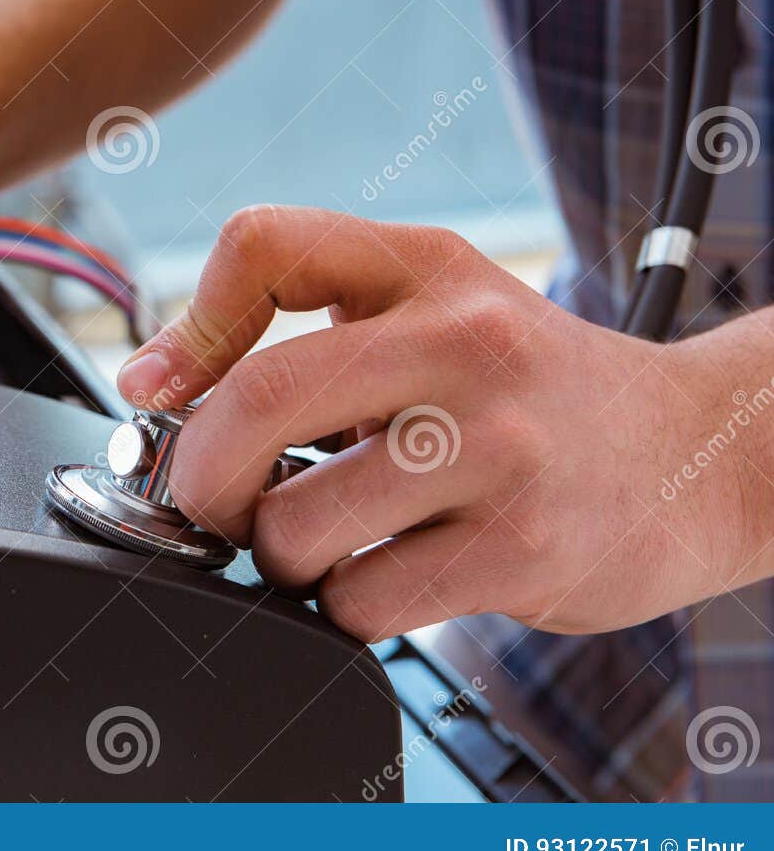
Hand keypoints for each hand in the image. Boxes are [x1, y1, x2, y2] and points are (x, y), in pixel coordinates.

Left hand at [117, 205, 773, 639]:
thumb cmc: (530, 388)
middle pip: (256, 399)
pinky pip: (362, 599)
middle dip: (200, 474)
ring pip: (297, 523)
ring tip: (319, 541)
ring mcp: (499, 447)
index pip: (262, 245)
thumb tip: (153, 384)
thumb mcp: (435, 305)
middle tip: (211, 501)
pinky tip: (382, 577)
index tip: (157, 389)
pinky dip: (344, 604)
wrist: (697, 455)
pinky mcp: (523, 547)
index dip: (184, 327)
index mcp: (425, 266)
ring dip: (277, 554)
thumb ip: (304, 320)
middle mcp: (464, 341)